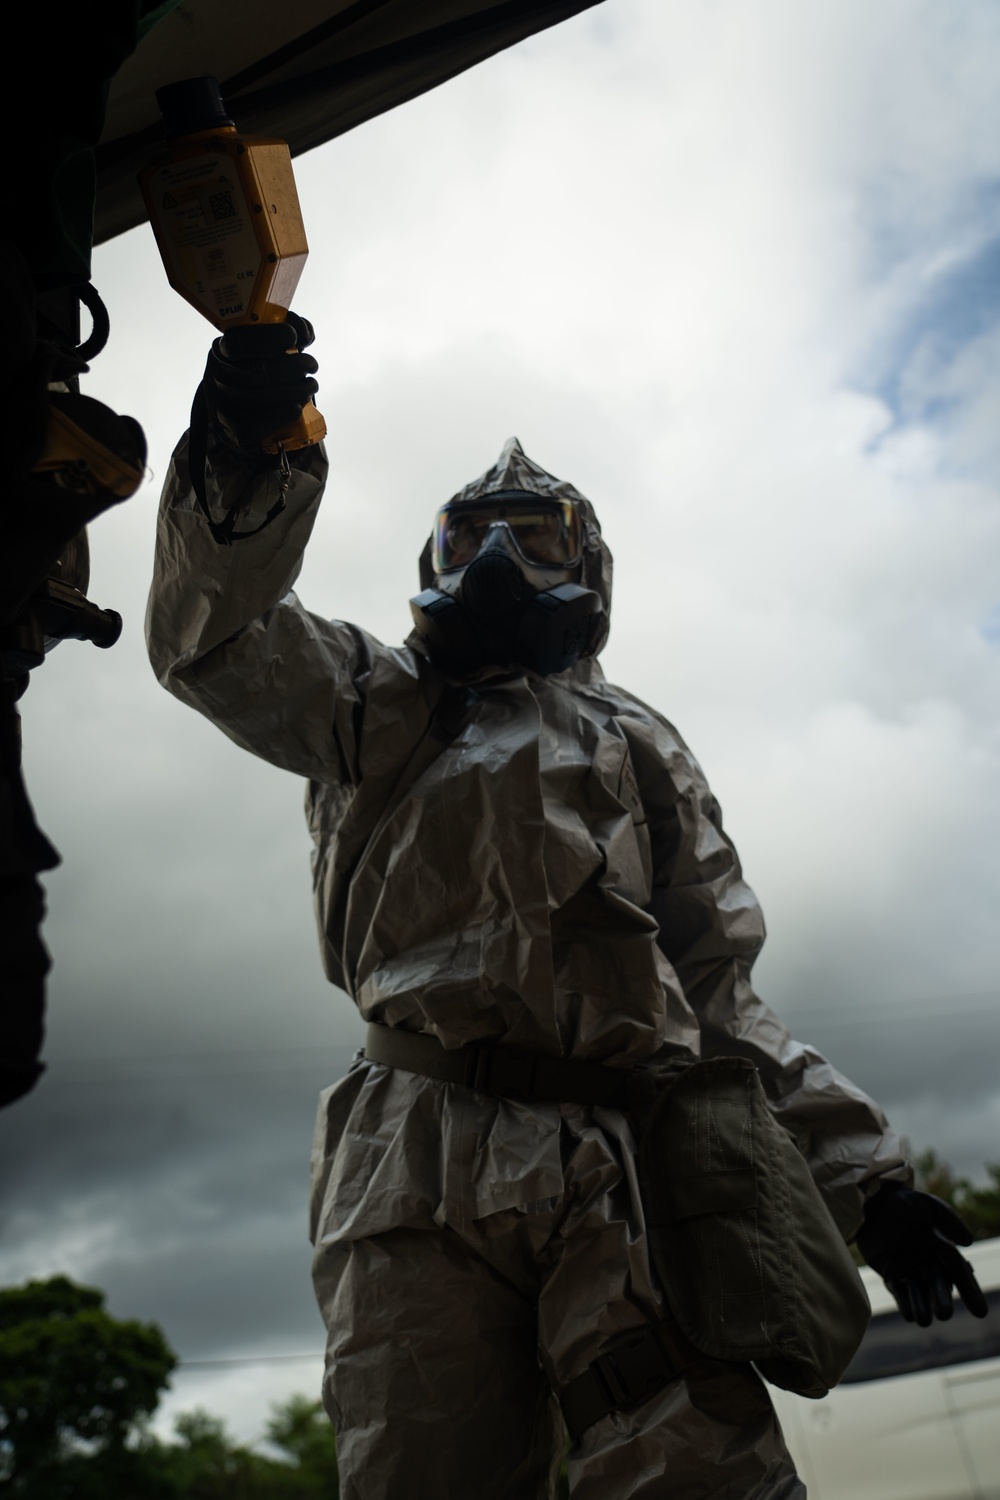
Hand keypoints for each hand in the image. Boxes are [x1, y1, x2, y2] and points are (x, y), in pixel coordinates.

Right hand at [201, 313, 318, 453]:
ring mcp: (223, 405)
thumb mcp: (268, 351)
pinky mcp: (234, 430)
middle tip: (312, 365)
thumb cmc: (259, 376)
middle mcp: (218, 377)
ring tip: (311, 385)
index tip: (293, 336)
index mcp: (223, 351)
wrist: (242, 416)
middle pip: (256, 371)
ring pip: (261, 397)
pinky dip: (282, 414)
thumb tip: (304, 332)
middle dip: (292, 367)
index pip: (240, 342)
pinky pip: (259, 424)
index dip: (268, 338)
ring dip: (295, 391)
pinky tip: (297, 407)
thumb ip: (286, 333)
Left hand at [856, 1182, 987, 1325]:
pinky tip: (909, 1314)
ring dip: (922, 1306)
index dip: (970, 1291)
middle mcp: (928, 1262)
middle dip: (942, 1301)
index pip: (960, 1272)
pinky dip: (904, 1302)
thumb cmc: (903, 1202)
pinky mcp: (890, 1273)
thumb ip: (948, 1219)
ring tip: (923, 1320)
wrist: (871, 1201)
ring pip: (919, 1293)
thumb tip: (968, 1242)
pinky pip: (898, 1291)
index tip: (980, 1312)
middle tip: (944, 1314)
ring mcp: (909, 1269)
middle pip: (939, 1286)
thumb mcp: (927, 1204)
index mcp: (942, 1248)